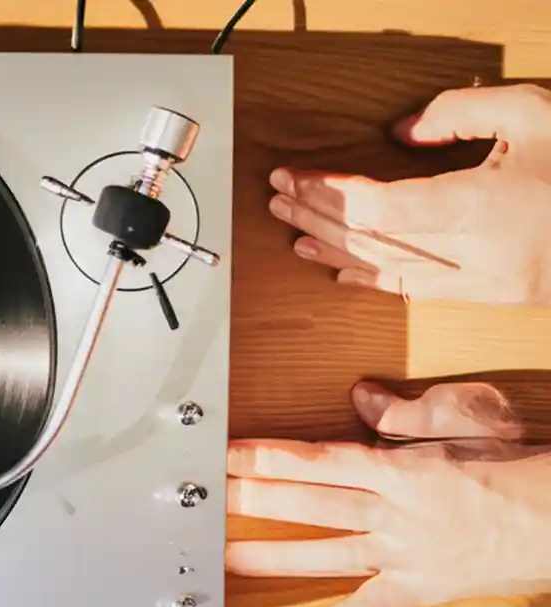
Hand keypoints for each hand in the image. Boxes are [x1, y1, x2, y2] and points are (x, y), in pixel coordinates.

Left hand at [227, 380, 550, 606]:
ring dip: (270, 556)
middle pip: (310, 504)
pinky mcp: (418, 590)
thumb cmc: (520, 465)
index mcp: (401, 470)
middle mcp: (394, 515)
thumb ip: (407, 413)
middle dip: (253, 498)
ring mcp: (404, 557)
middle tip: (207, 496)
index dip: (267, 456)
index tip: (227, 451)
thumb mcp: (469, 420)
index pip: (318, 460)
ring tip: (223, 555)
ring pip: (324, 554)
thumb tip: (360, 398)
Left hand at [267, 83, 550, 305]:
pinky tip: (340, 273)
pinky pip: (419, 292)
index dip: (326, 195)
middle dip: (318, 219)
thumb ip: (461, 114)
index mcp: (482, 207)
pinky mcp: (496, 298)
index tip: (290, 179)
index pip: (377, 207)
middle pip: (372, 240)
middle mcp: (477, 254)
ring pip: (389, 270)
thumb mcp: (535, 113)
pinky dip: (375, 280)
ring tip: (293, 234)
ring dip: (335, 252)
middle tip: (277, 200)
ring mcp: (486, 283)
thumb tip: (399, 132)